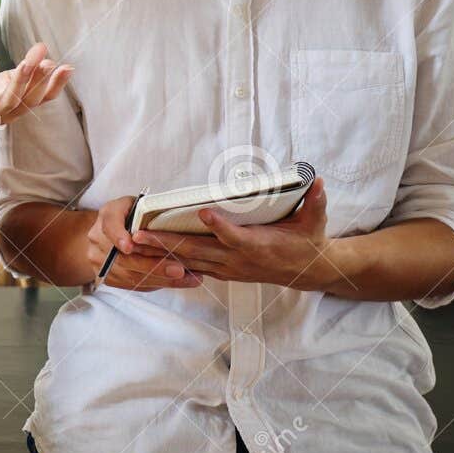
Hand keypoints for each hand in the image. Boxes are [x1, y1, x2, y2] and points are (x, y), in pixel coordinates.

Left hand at [0, 43, 69, 164]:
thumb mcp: (7, 86)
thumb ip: (27, 75)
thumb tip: (49, 60)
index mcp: (20, 106)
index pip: (43, 98)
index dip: (57, 84)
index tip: (68, 68)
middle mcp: (8, 113)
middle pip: (29, 98)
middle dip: (39, 79)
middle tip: (48, 60)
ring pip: (9, 100)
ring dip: (19, 82)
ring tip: (26, 63)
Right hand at [85, 194, 202, 291]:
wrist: (108, 232)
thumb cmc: (132, 215)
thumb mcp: (139, 204)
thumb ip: (150, 211)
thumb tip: (176, 222)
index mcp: (108, 215)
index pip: (110, 225)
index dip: (118, 236)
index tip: (129, 247)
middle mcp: (98, 239)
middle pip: (123, 258)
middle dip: (153, 265)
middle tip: (179, 269)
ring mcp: (100, 261)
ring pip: (130, 275)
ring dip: (160, 278)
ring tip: (186, 278)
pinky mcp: (107, 277)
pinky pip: (132, 284)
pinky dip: (156, 284)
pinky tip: (176, 282)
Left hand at [130, 178, 332, 289]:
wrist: (307, 271)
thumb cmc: (308, 242)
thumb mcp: (316, 221)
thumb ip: (315, 202)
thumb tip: (318, 180)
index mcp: (259, 246)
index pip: (235, 236)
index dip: (219, 226)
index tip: (203, 212)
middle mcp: (238, 260)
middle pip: (199, 252)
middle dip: (168, 243)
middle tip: (140, 233)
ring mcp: (228, 269)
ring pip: (190, 261)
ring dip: (162, 252)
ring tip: (135, 242)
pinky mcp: (223, 272)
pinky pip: (193, 268)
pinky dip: (171, 262)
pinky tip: (150, 254)